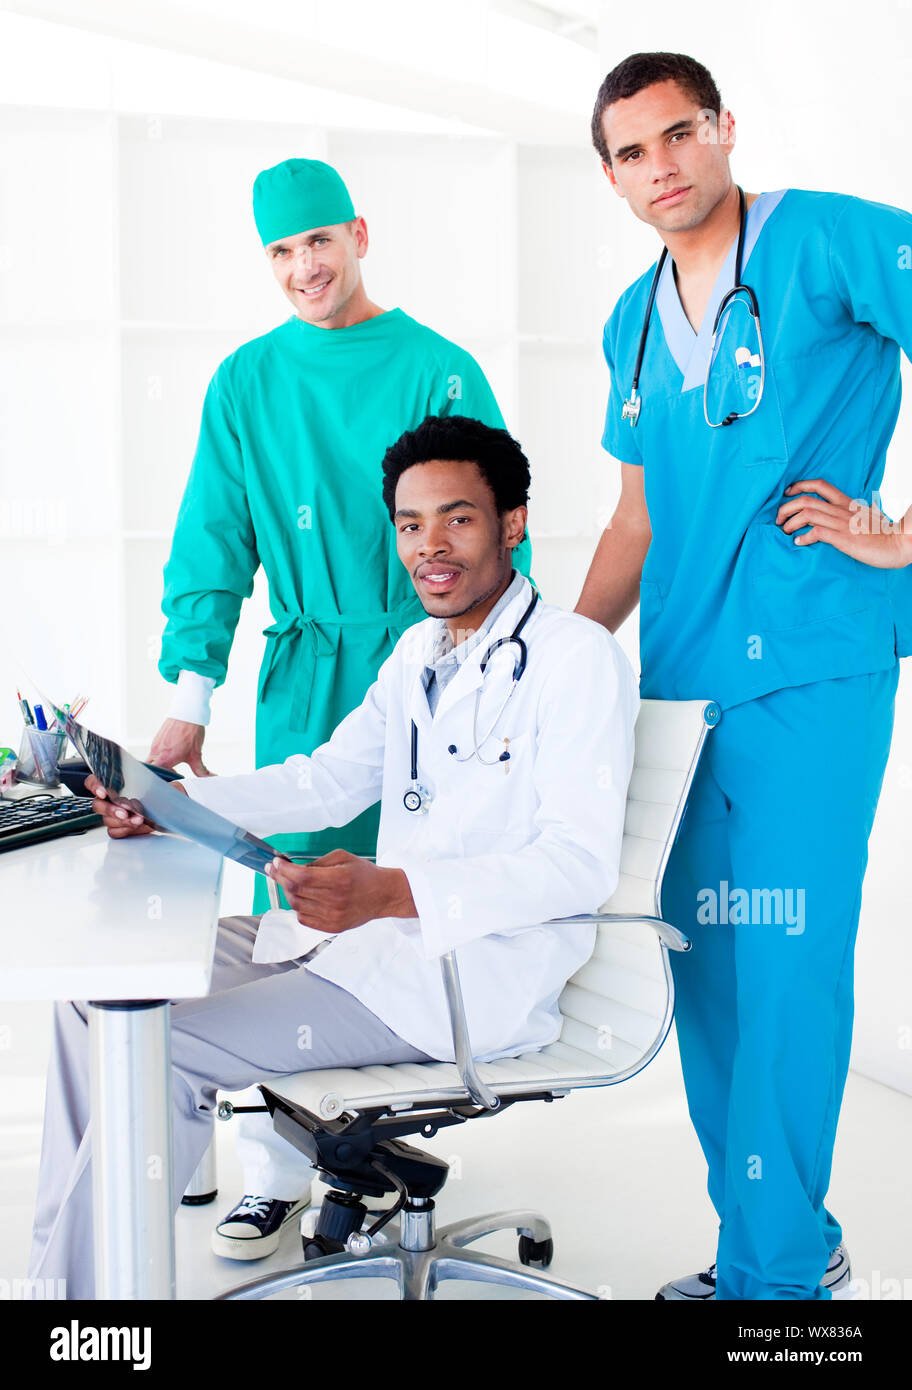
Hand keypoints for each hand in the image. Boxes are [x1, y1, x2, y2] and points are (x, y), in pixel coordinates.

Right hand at [85, 772, 186, 837]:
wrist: (168, 810)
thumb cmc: (162, 793)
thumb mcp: (163, 783)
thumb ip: (159, 783)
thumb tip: (165, 786)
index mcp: (115, 782)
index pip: (93, 781)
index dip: (95, 786)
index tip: (104, 792)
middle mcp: (110, 798)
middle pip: (97, 804)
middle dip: (110, 809)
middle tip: (125, 812)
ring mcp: (113, 814)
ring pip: (106, 820)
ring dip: (122, 821)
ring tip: (139, 820)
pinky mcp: (119, 827)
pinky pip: (113, 832)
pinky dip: (124, 830)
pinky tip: (136, 826)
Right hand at [149, 718, 210, 775]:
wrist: (188, 713)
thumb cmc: (190, 732)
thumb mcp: (196, 755)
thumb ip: (201, 770)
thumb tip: (209, 777)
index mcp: (164, 759)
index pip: (155, 776)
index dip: (162, 780)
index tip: (172, 778)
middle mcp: (156, 752)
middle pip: (149, 769)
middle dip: (158, 773)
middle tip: (171, 772)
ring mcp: (155, 745)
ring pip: (151, 760)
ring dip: (159, 764)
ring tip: (173, 762)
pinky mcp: (157, 738)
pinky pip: (154, 751)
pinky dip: (160, 755)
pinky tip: (172, 752)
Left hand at [266, 849, 415, 933]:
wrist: (384, 895)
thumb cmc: (364, 874)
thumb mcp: (343, 857)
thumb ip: (318, 862)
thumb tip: (293, 868)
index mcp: (340, 879)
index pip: (302, 876)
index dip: (284, 869)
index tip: (275, 862)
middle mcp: (336, 900)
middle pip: (296, 890)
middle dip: (279, 878)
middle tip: (273, 870)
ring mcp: (333, 916)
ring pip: (296, 905)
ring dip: (288, 892)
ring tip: (288, 883)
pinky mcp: (332, 927)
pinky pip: (304, 919)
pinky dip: (298, 907)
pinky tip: (301, 898)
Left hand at [776, 479, 911, 568]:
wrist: (899, 543)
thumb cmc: (882, 533)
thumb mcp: (865, 515)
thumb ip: (850, 512)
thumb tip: (837, 515)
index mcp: (847, 502)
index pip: (820, 485)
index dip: (799, 486)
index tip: (787, 493)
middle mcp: (842, 510)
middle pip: (806, 499)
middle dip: (785, 508)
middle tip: (778, 519)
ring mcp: (842, 523)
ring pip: (807, 513)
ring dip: (790, 522)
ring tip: (785, 531)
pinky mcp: (843, 538)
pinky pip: (816, 532)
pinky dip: (803, 537)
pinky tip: (798, 543)